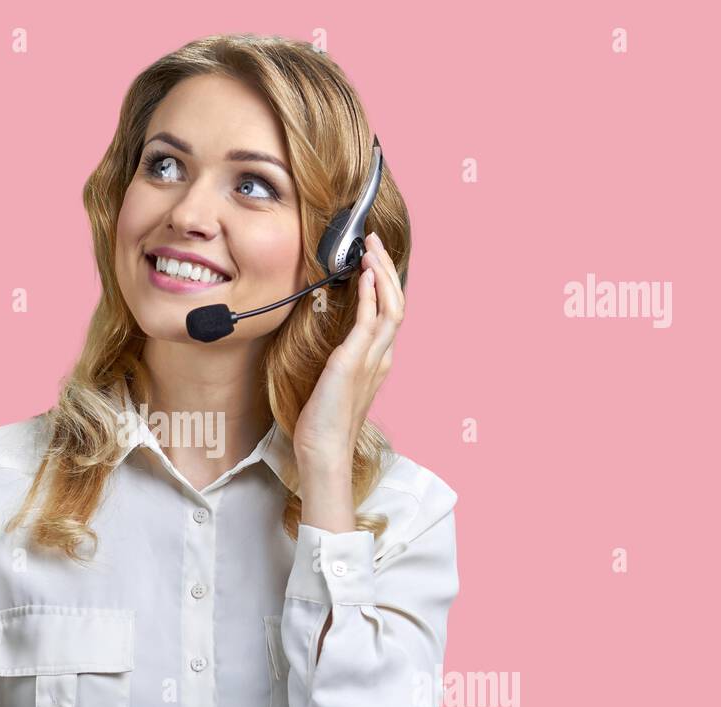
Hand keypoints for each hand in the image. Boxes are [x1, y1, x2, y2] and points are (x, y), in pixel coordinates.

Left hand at [291, 231, 404, 470]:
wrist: (322, 450)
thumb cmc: (323, 422)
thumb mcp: (334, 382)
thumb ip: (341, 360)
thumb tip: (335, 343)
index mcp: (378, 361)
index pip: (390, 313)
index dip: (385, 284)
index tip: (373, 260)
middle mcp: (381, 357)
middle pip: (397, 303)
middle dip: (388, 269)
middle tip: (374, 243)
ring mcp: (371, 359)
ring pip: (391, 306)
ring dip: (382, 274)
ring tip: (371, 249)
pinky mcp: (353, 362)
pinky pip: (370, 320)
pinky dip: (370, 294)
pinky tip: (364, 275)